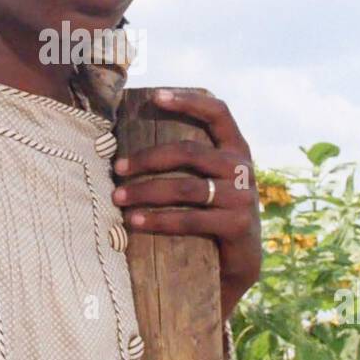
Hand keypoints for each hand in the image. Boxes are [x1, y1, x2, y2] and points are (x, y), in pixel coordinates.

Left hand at [111, 88, 262, 319]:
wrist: (240, 262)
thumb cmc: (212, 212)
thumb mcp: (209, 179)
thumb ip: (190, 159)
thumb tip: (130, 137)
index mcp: (236, 148)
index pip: (218, 113)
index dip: (188, 101)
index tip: (155, 97)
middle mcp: (243, 168)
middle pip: (190, 151)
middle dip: (148, 158)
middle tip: (117, 168)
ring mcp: (243, 197)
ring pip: (185, 187)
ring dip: (145, 191)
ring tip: (117, 198)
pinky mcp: (237, 226)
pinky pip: (190, 219)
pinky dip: (158, 220)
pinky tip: (134, 222)